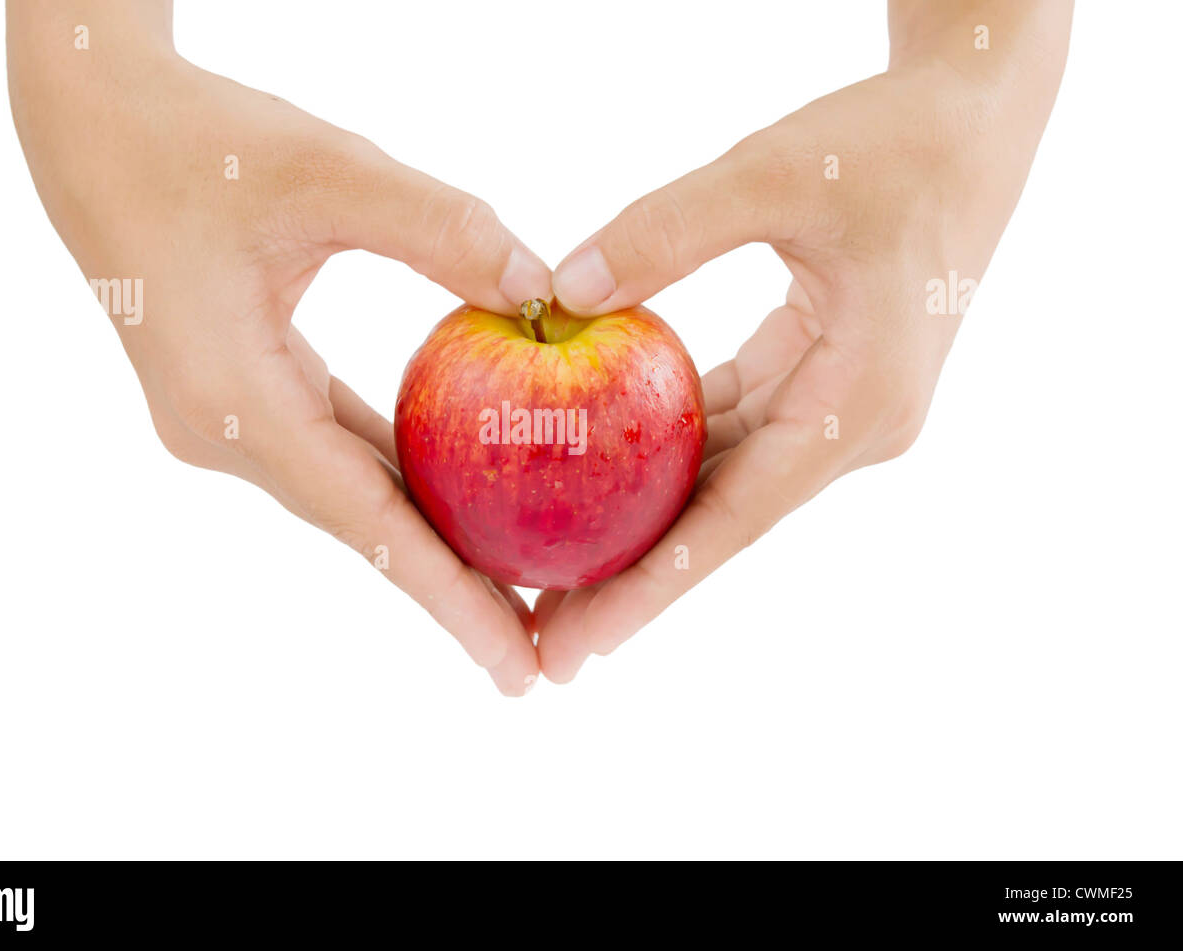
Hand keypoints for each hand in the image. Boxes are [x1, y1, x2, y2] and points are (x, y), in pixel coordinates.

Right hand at [8, 1, 549, 694]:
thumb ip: (437, 227)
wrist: (95, 127)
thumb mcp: (325, 172)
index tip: (514, 668)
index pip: (362, 521)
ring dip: (429, 542)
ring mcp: (228, 422)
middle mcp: (225, 434)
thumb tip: (546, 291)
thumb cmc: (198, 141)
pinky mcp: (243, 398)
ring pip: (350, 497)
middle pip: (361, 529)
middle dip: (449, 592)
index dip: (445, 595)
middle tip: (538, 659)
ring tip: (516, 597)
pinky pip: (337, 451)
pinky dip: (401, 479)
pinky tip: (464, 495)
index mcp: (231, 400)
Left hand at [533, 0, 1072, 680]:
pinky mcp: (820, 383)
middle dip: (633, 581)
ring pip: (723, 484)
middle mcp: (851, 428)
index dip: (650, 588)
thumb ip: (665, 231)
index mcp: (856, 404)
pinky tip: (600, 469)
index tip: (581, 646)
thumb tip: (562, 294)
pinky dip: (668, 452)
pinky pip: (730, 430)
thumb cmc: (890, 144)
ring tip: (557, 573)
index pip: (735, 520)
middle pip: (722, 523)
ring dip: (644, 524)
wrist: (972, 123)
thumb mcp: (774, 174)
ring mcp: (838, 411)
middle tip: (545, 645)